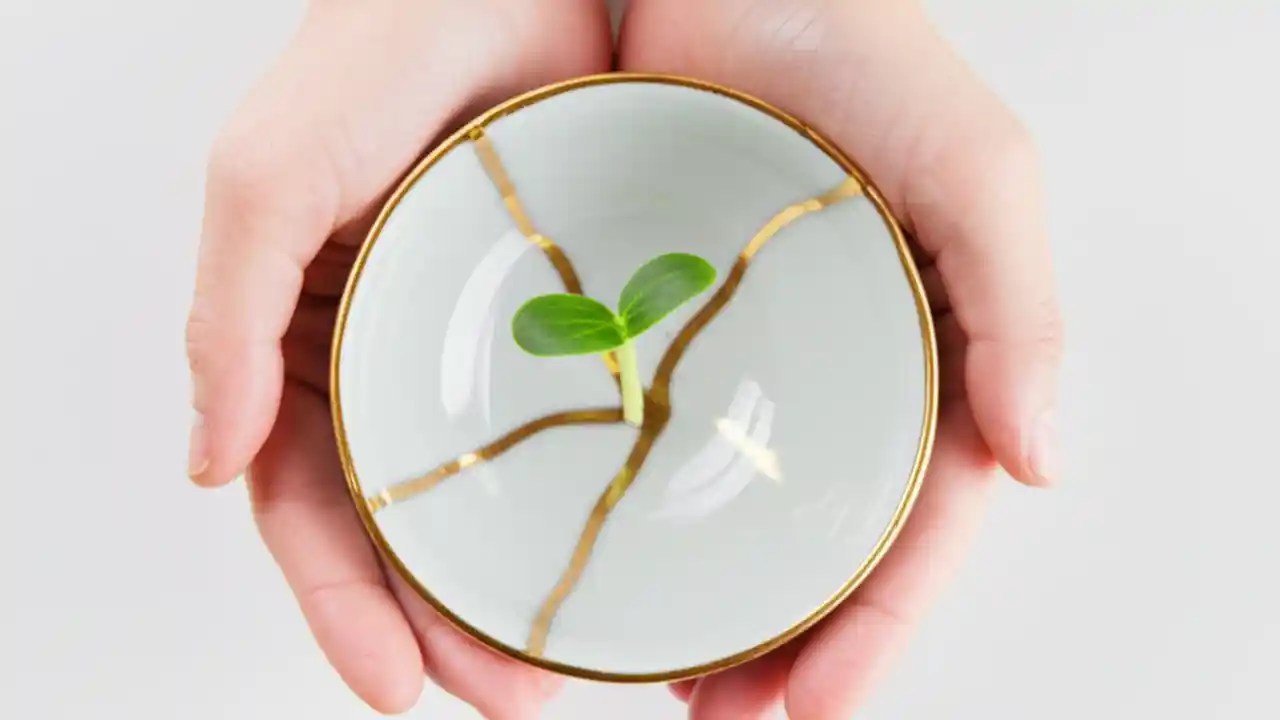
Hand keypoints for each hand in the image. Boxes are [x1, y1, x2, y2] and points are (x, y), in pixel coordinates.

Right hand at [184, 1, 612, 715]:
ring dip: (508, 590)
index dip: (339, 602)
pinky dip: (576, 507)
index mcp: (302, 341)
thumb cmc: (376, 52)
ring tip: (560, 671)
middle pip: (403, 525)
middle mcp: (386, 358)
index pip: (308, 503)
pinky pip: (563, 432)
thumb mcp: (268, 178)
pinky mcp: (559, 321)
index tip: (389, 689)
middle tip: (508, 700)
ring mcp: (473, 346)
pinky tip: (610, 561)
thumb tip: (206, 467)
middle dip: (438, 626)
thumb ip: (225, 316)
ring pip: (485, 495)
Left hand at [618, 1, 1062, 716]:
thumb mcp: (974, 167)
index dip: (880, 625)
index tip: (817, 708)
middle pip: (826, 538)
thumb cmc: (856, 42)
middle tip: (726, 719)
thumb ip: (1021, 306)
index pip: (918, 520)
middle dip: (791, 646)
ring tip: (673, 686)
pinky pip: (659, 438)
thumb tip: (1044, 463)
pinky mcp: (666, 320)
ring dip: (719, 606)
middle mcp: (843, 365)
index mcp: (932, 349)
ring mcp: (749, 350)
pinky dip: (648, 515)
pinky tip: (617, 563)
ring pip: (743, 508)